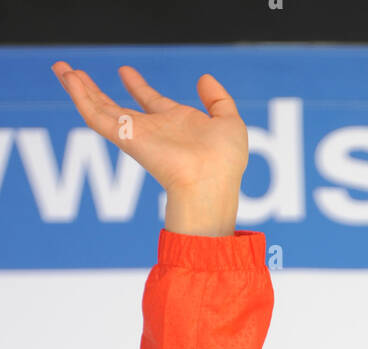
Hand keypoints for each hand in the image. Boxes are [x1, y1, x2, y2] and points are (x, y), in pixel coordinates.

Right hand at [50, 62, 247, 196]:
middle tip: (77, 73)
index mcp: (176, 126)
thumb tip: (203, 79)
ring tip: (61, 70)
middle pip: (117, 107)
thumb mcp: (229, 122)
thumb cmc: (224, 163)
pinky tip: (69, 80)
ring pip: (99, 109)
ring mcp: (136, 135)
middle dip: (97, 90)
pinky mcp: (125, 138)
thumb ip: (218, 99)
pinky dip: (80, 97)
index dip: (138, 87)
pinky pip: (96, 116)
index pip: (151, 103)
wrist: (210, 182)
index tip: (125, 73)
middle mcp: (153, 131)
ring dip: (78, 89)